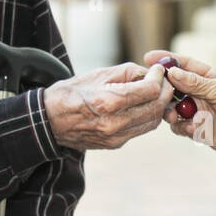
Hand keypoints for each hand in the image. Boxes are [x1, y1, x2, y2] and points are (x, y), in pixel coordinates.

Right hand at [43, 62, 173, 150]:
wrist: (50, 120)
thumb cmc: (72, 92)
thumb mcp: (99, 74)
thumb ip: (129, 72)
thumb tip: (152, 73)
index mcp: (107, 102)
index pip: (149, 91)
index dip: (159, 78)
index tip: (159, 71)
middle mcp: (114, 123)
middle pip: (156, 108)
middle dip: (165, 92)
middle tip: (164, 81)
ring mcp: (115, 137)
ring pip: (152, 121)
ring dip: (160, 106)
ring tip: (156, 92)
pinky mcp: (116, 144)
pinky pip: (141, 130)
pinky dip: (148, 116)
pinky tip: (144, 105)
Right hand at [142, 50, 215, 154]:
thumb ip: (195, 82)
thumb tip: (172, 72)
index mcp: (209, 78)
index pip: (185, 64)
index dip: (167, 60)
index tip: (148, 57)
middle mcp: (200, 92)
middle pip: (173, 84)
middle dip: (163, 87)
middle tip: (155, 90)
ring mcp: (195, 110)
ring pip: (170, 106)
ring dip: (169, 109)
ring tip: (174, 115)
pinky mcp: (192, 128)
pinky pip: (177, 125)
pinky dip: (181, 126)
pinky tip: (193, 128)